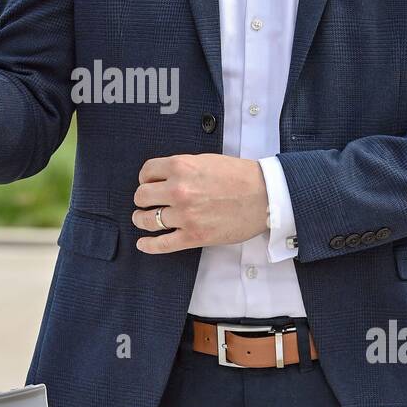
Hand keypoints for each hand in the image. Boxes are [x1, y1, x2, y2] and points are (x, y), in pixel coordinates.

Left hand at [131, 154, 268, 252]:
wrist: (264, 195)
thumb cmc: (239, 176)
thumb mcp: (205, 160)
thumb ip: (182, 168)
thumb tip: (164, 179)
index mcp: (180, 167)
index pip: (146, 172)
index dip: (146, 178)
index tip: (149, 183)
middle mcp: (178, 190)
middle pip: (141, 196)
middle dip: (143, 199)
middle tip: (148, 202)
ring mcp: (184, 215)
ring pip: (147, 220)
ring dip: (141, 219)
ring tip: (142, 219)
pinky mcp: (193, 236)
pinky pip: (161, 244)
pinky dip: (148, 245)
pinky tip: (142, 244)